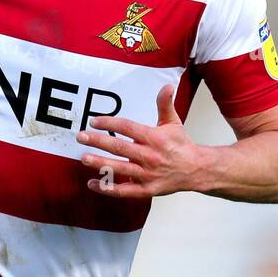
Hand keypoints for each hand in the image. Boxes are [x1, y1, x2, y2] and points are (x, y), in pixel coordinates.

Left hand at [78, 85, 207, 199]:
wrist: (196, 170)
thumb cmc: (181, 146)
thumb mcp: (173, 122)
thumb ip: (165, 104)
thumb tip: (166, 86)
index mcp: (154, 138)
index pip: (127, 128)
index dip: (109, 123)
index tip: (94, 121)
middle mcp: (149, 156)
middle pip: (119, 148)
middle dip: (98, 141)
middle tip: (81, 137)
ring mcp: (147, 174)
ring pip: (119, 169)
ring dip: (100, 163)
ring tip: (84, 158)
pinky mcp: (146, 189)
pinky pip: (124, 190)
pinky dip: (107, 188)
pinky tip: (92, 183)